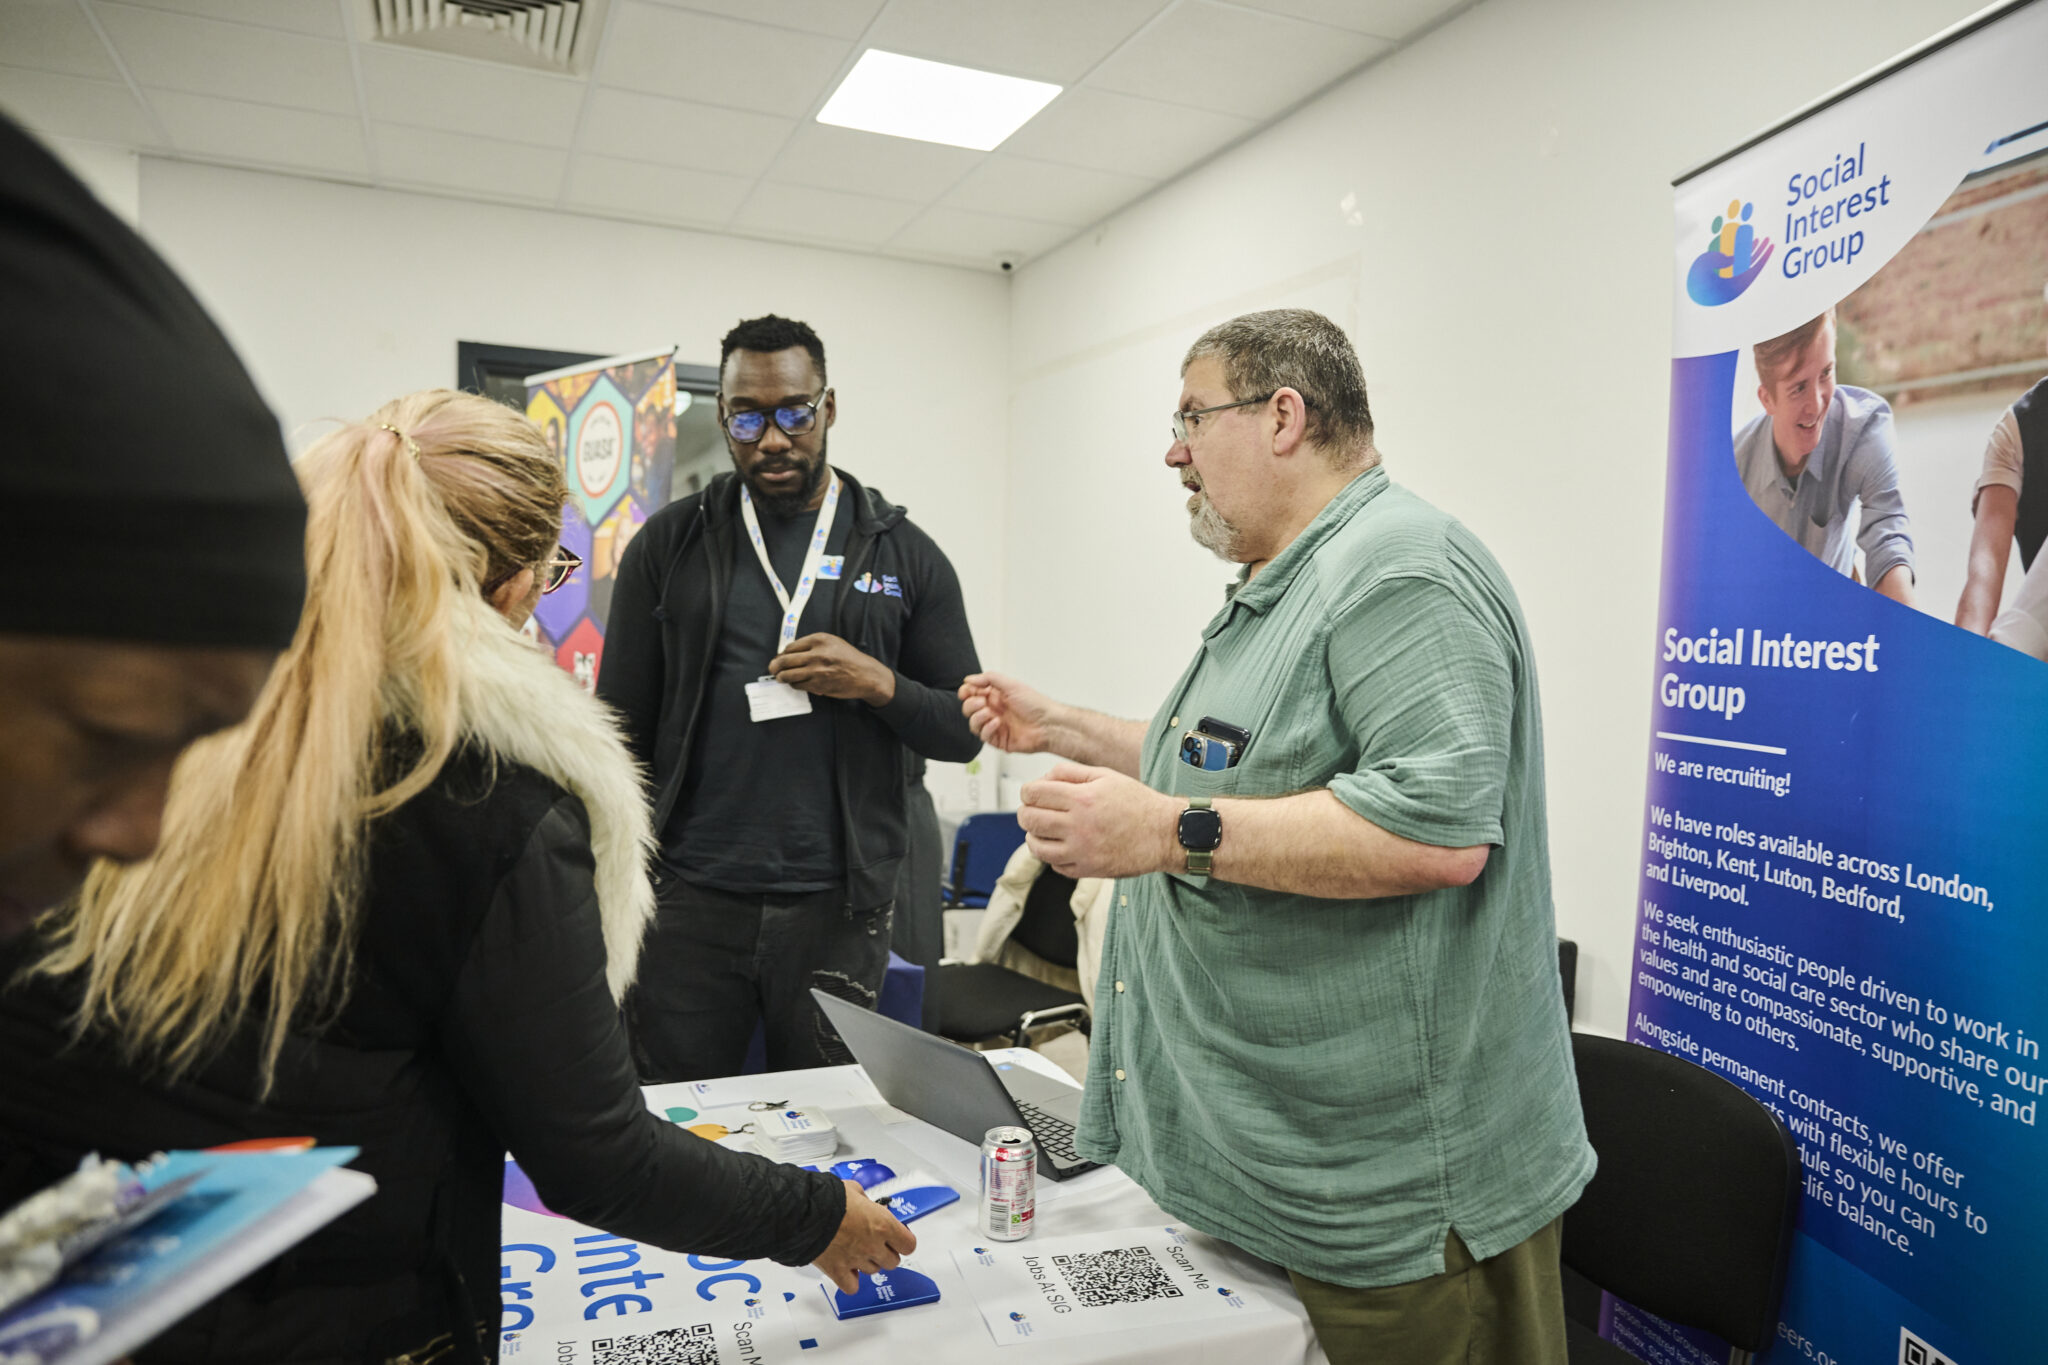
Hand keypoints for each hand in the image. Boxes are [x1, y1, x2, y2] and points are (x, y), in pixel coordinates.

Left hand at [769, 633, 894, 704]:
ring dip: (781, 677)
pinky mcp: (818, 685)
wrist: (865, 675)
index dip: (782, 653)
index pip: (791, 647)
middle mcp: (817, 654)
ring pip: (788, 675)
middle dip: (775, 666)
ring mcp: (817, 671)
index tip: (780, 657)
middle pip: (785, 660)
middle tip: (772, 668)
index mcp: (820, 640)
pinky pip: (798, 685)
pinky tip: (795, 683)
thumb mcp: (833, 643)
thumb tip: (790, 653)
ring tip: (780, 677)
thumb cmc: (849, 658)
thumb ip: (812, 645)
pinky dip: (794, 684)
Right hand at [812, 1181, 917, 1293]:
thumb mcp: (853, 1189)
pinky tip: (846, 1270)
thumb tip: (864, 1202)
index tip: (897, 1236)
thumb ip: (865, 1200)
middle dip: (886, 1252)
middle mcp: (873, 1246)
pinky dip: (850, 1280)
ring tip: (856, 1250)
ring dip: (868, 1263)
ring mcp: (857, 1261)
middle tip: (875, 1242)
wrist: (804, 1213)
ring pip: (873, 1271)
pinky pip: (852, 1286)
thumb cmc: (828, 1200)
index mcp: (883, 1224)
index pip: (908, 1244)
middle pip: (893, 1261)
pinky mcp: (838, 1272)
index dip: (903, 1240)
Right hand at [959, 672, 1056, 752]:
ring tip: (989, 714)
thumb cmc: (1035, 704)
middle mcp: (994, 710)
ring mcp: (995, 726)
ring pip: (973, 724)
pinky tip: (997, 723)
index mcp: (996, 696)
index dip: (966, 692)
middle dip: (971, 705)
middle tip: (982, 703)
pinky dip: (987, 729)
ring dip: (977, 717)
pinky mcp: (998, 740)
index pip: (972, 694)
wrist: (1048, 724)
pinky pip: (984, 736)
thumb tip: (968, 679)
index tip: (966, 692)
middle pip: (969, 709)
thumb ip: (988, 679)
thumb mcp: (1011, 684)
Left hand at [1018, 763, 1178, 878]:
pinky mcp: (1086, 870)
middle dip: (1026, 812)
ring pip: (1035, 847)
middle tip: (1034, 810)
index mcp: (1081, 799)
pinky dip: (1053, 855)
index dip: (1028, 791)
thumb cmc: (1137, 803)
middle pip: (1029, 820)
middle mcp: (1078, 827)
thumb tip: (1042, 780)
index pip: (1032, 794)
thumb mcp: (1105, 775)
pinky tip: (1064, 845)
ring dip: (1035, 836)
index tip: (1033, 793)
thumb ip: (1070, 772)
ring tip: (1046, 829)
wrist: (1164, 834)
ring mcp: (1081, 852)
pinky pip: (1054, 865)